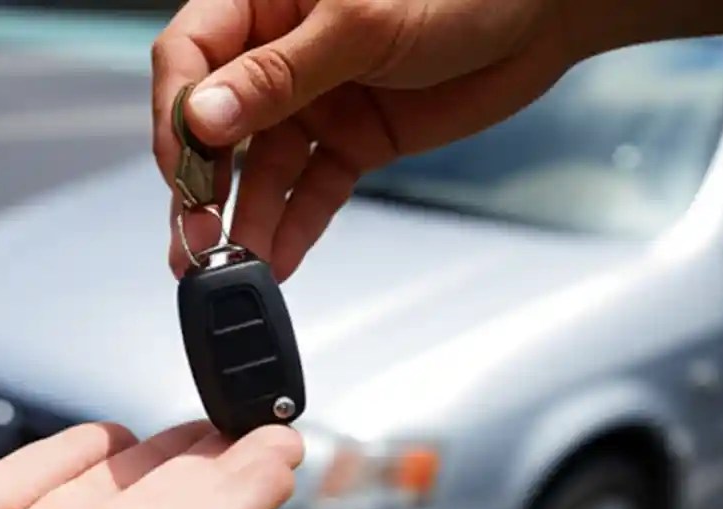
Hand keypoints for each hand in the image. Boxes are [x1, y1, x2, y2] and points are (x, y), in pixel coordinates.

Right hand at [153, 0, 582, 281]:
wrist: (545, 12)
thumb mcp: (360, 23)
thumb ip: (278, 75)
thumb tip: (203, 115)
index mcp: (264, 2)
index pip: (189, 57)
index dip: (177, 115)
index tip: (183, 168)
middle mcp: (279, 55)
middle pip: (215, 125)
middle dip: (201, 186)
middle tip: (195, 240)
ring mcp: (315, 101)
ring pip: (260, 169)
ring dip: (245, 219)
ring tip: (233, 267)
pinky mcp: (352, 140)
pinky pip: (313, 189)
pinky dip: (296, 226)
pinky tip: (279, 260)